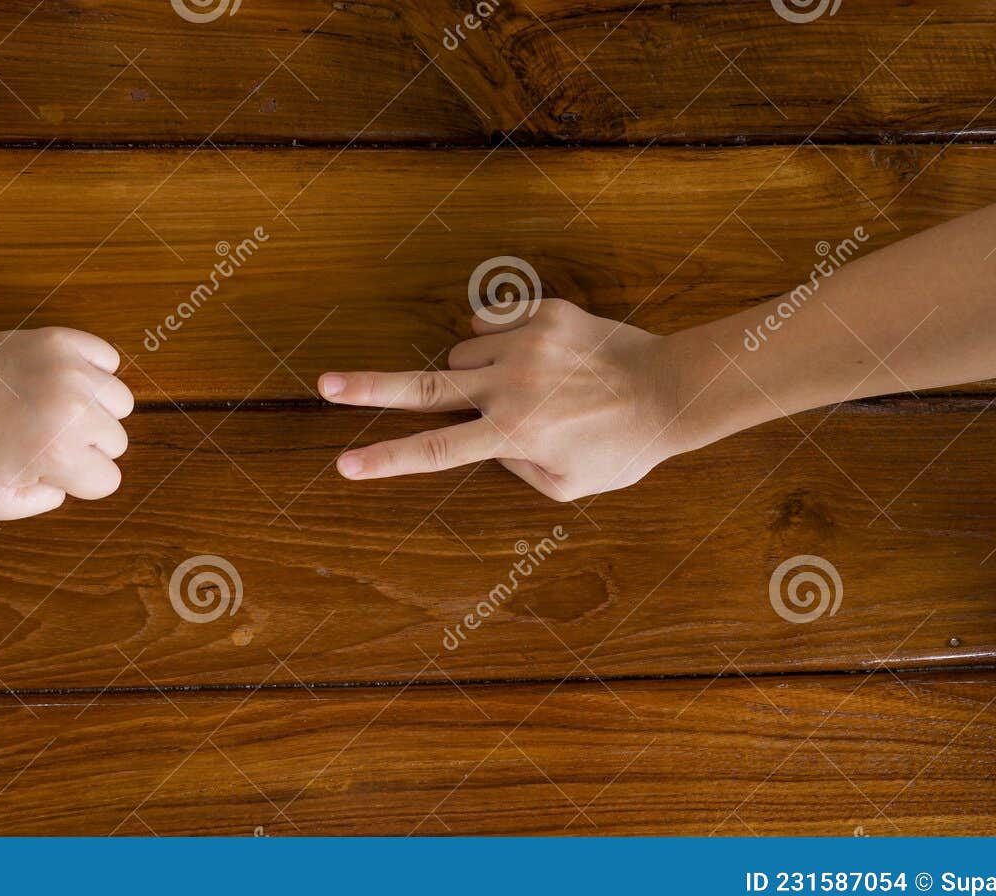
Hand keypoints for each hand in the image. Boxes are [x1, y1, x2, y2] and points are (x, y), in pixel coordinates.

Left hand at [0, 328, 133, 519]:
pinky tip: (70, 381)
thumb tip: (66, 485)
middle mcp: (75, 412)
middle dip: (89, 445)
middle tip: (54, 435)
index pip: (107, 479)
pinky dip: (96, 370)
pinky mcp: (67, 343)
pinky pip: (109, 358)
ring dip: (98, 409)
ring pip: (120, 401)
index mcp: (60, 453)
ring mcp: (73, 373)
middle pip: (117, 441)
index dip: (82, 478)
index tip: (55, 464)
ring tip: (65, 408)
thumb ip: (40, 506)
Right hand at [319, 300, 695, 501]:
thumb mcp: (566, 484)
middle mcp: (513, 386)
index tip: (346, 464)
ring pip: (461, 352)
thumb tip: (479, 436)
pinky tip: (530, 354)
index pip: (437, 451)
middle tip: (325, 383)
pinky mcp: (543, 312)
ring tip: (519, 385)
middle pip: (424, 386)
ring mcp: (526, 344)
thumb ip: (512, 465)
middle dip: (369, 387)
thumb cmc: (621, 448)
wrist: (670, 389)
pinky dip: (497, 337)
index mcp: (515, 434)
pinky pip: (491, 319)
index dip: (386, 460)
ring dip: (471, 370)